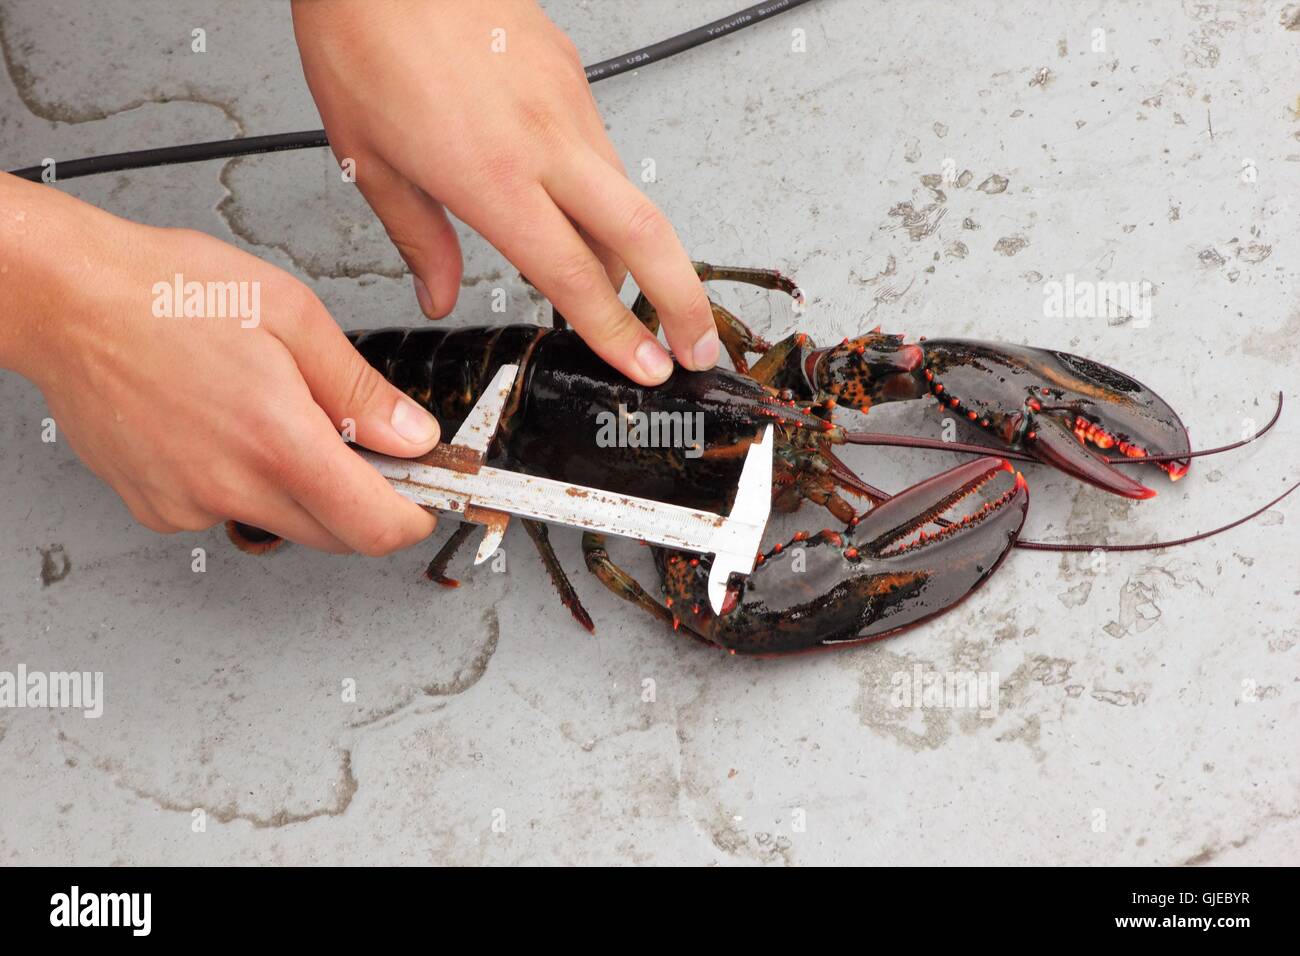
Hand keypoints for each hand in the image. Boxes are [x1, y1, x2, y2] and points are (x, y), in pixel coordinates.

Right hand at [1, 174, 438, 553]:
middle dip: (365, 504)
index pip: (373, 526)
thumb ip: (360, 390)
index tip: (425, 500)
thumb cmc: (165, 292)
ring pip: (282, 525)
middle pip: (335, 537)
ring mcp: (188, 503)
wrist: (66, 300)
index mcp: (277, 439)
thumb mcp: (291, 317)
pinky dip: (244, 485)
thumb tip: (413, 436)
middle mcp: (232, 485)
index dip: (412, 520)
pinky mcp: (155, 508)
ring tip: (274, 418)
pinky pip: (225, 513)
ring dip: (302, 491)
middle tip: (364, 450)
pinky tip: (225, 431)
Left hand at [292, 0, 718, 384]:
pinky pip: (603, 150)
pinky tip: (578, 208)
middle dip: (681, 301)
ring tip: (621, 289)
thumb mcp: (367, 160)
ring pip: (626, 194)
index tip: (648, 368)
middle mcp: (545, 142)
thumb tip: (438, 295)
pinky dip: (603, 195)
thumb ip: (418, 239)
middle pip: (644, 236)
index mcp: (491, 177)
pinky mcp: (571, 71)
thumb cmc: (362, 38)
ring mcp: (567, 103)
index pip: (574, 276)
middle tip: (695, 346)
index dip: (617, 334)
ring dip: (633, 252)